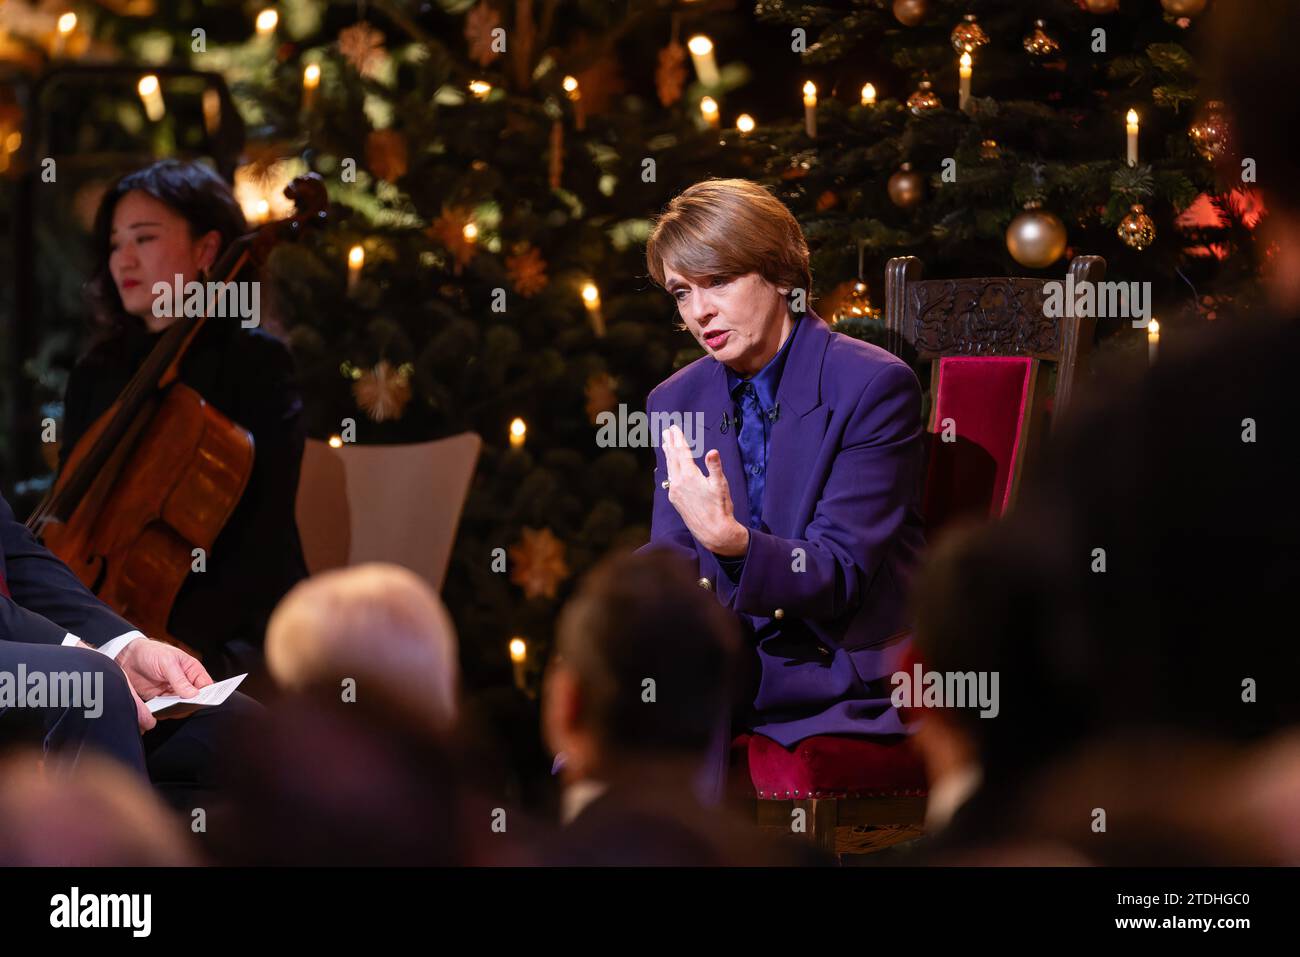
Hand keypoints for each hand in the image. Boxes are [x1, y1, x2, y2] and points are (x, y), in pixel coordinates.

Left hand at [115, 639, 212, 727]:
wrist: (128, 657)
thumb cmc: (151, 652)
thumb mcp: (168, 662)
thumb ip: (180, 679)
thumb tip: (194, 694)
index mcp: (192, 669)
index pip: (206, 685)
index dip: (208, 694)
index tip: (203, 702)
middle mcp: (185, 682)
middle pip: (195, 698)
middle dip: (191, 704)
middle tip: (184, 706)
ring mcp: (173, 691)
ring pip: (182, 706)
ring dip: (177, 709)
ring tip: (171, 708)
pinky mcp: (161, 698)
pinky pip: (167, 708)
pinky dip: (165, 711)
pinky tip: (161, 709)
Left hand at [661, 425, 748, 556]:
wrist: (713, 532)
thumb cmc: (720, 508)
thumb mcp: (721, 485)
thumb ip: (715, 467)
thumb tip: (712, 451)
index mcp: (689, 476)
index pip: (682, 452)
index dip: (679, 439)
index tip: (674, 428)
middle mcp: (678, 483)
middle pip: (673, 458)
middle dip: (671, 443)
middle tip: (667, 431)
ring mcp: (675, 492)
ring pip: (670, 468)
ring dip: (668, 454)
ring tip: (665, 443)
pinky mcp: (675, 500)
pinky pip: (670, 478)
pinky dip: (670, 468)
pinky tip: (670, 466)